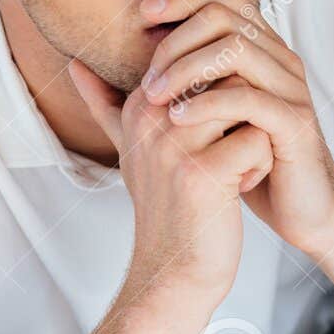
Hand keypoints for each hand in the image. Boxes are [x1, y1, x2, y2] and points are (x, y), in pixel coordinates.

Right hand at [68, 57, 270, 306]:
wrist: (175, 270)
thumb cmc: (167, 206)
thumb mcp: (131, 149)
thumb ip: (106, 104)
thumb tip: (74, 63)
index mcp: (141, 105)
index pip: (204, 63)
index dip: (224, 100)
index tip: (209, 139)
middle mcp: (152, 119)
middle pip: (229, 80)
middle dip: (244, 115)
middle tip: (228, 153)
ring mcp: (175, 145)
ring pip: (247, 105)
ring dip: (254, 139)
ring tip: (233, 170)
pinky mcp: (202, 172)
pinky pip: (258, 141)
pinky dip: (259, 166)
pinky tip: (236, 191)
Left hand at [137, 0, 333, 253]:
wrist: (300, 210)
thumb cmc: (245, 163)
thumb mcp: (187, 122)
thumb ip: (134, 94)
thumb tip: (76, 64)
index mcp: (258, 52)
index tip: (140, 17)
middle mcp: (278, 60)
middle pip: (226, 14)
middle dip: (176, 38)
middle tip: (145, 76)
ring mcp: (290, 89)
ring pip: (237, 50)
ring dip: (188, 68)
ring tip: (155, 98)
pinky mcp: (295, 123)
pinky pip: (253, 100)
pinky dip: (211, 105)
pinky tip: (181, 121)